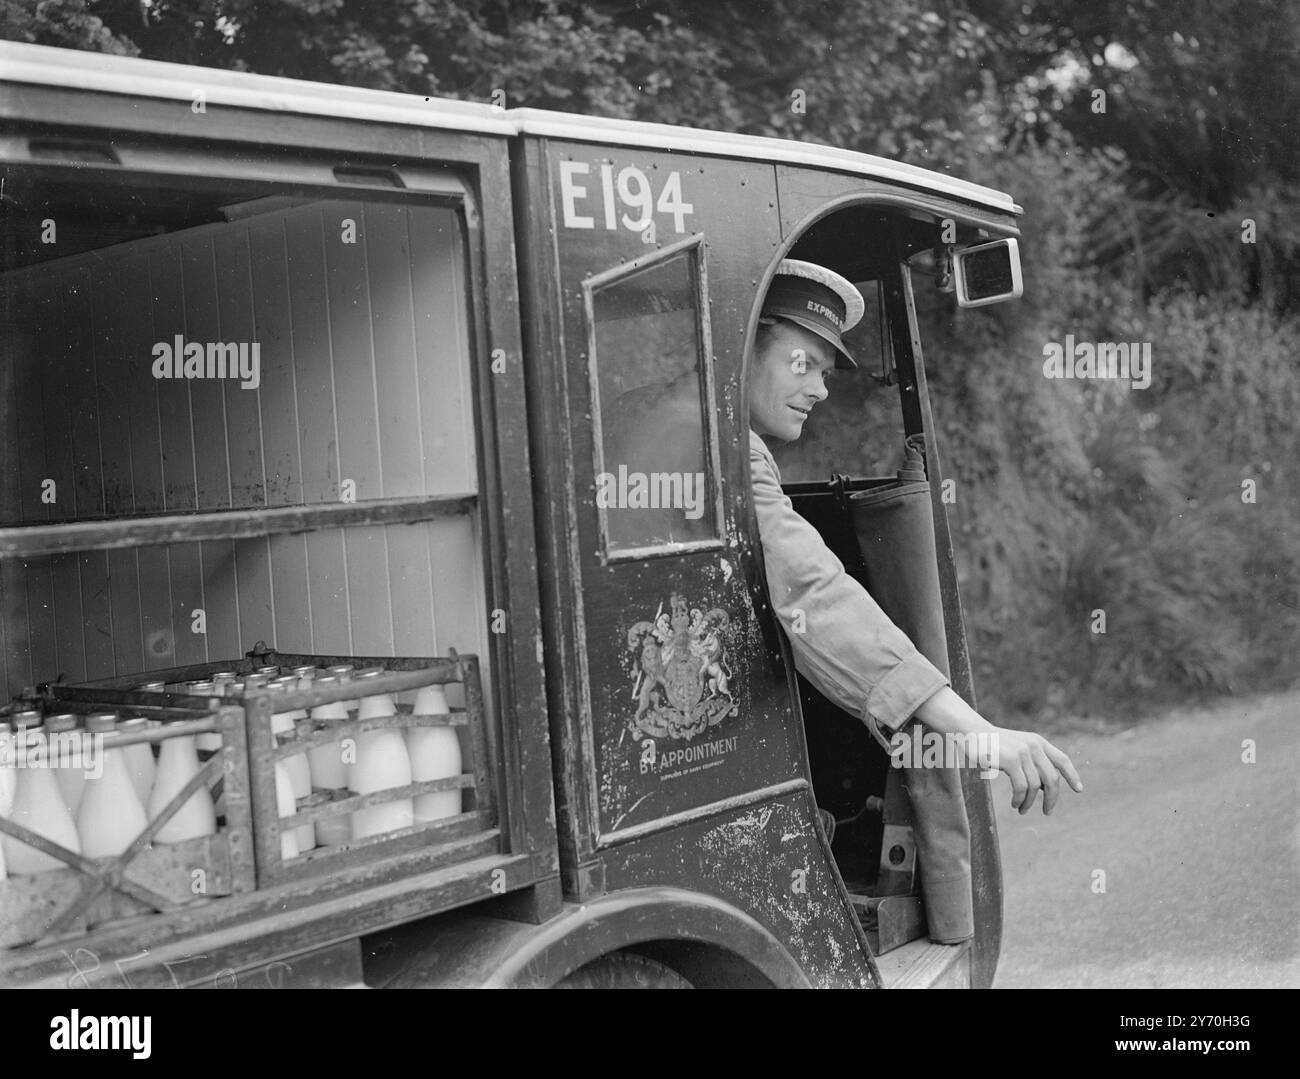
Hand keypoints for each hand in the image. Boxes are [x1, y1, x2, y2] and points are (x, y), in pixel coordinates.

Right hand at [914, 687, 1082, 815]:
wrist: (970, 732)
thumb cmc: (991, 745)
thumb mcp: (1016, 749)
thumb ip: (1031, 762)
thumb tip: (1045, 789)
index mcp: (1038, 742)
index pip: (1062, 759)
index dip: (1072, 775)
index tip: (1079, 789)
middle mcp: (1034, 745)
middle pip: (1053, 779)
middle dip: (1052, 799)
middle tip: (1047, 811)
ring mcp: (1023, 752)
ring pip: (1036, 787)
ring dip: (1029, 802)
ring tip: (1022, 809)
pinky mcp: (1011, 760)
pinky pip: (1022, 787)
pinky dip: (1020, 799)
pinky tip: (1015, 804)